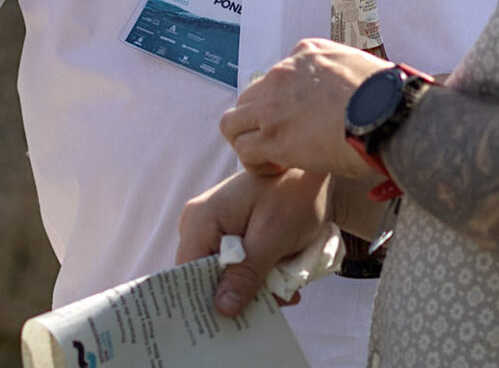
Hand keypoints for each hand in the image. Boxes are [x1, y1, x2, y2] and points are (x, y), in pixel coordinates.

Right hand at [176, 167, 327, 317]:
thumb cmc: (292, 195)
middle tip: (272, 302)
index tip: (227, 326)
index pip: (186, 273)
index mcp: (201, 219)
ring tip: (285, 289)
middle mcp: (200, 223)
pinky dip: (256, 276)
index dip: (203, 302)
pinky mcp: (229, 233)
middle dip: (238, 296)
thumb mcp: (272, 237)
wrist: (312, 174)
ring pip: (223, 276)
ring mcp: (213, 228)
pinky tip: (281, 278)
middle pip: (205, 278)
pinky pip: (234, 266)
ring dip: (253, 287)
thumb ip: (246, 273)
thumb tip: (222, 310)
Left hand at [220, 38, 389, 177]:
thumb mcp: (360, 66)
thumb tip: (351, 92)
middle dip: (259, 121)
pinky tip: (276, 169)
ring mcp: (273, 105)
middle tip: (279, 141)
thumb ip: (343, 72)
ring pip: (234, 122)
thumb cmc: (387, 97)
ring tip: (271, 158)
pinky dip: (255, 163)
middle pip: (250, 97)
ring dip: (248, 140)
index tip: (298, 122)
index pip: (277, 77)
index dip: (283, 104)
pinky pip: (243, 150)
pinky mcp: (273, 138)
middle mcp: (283, 74)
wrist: (389, 113)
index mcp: (306, 53)